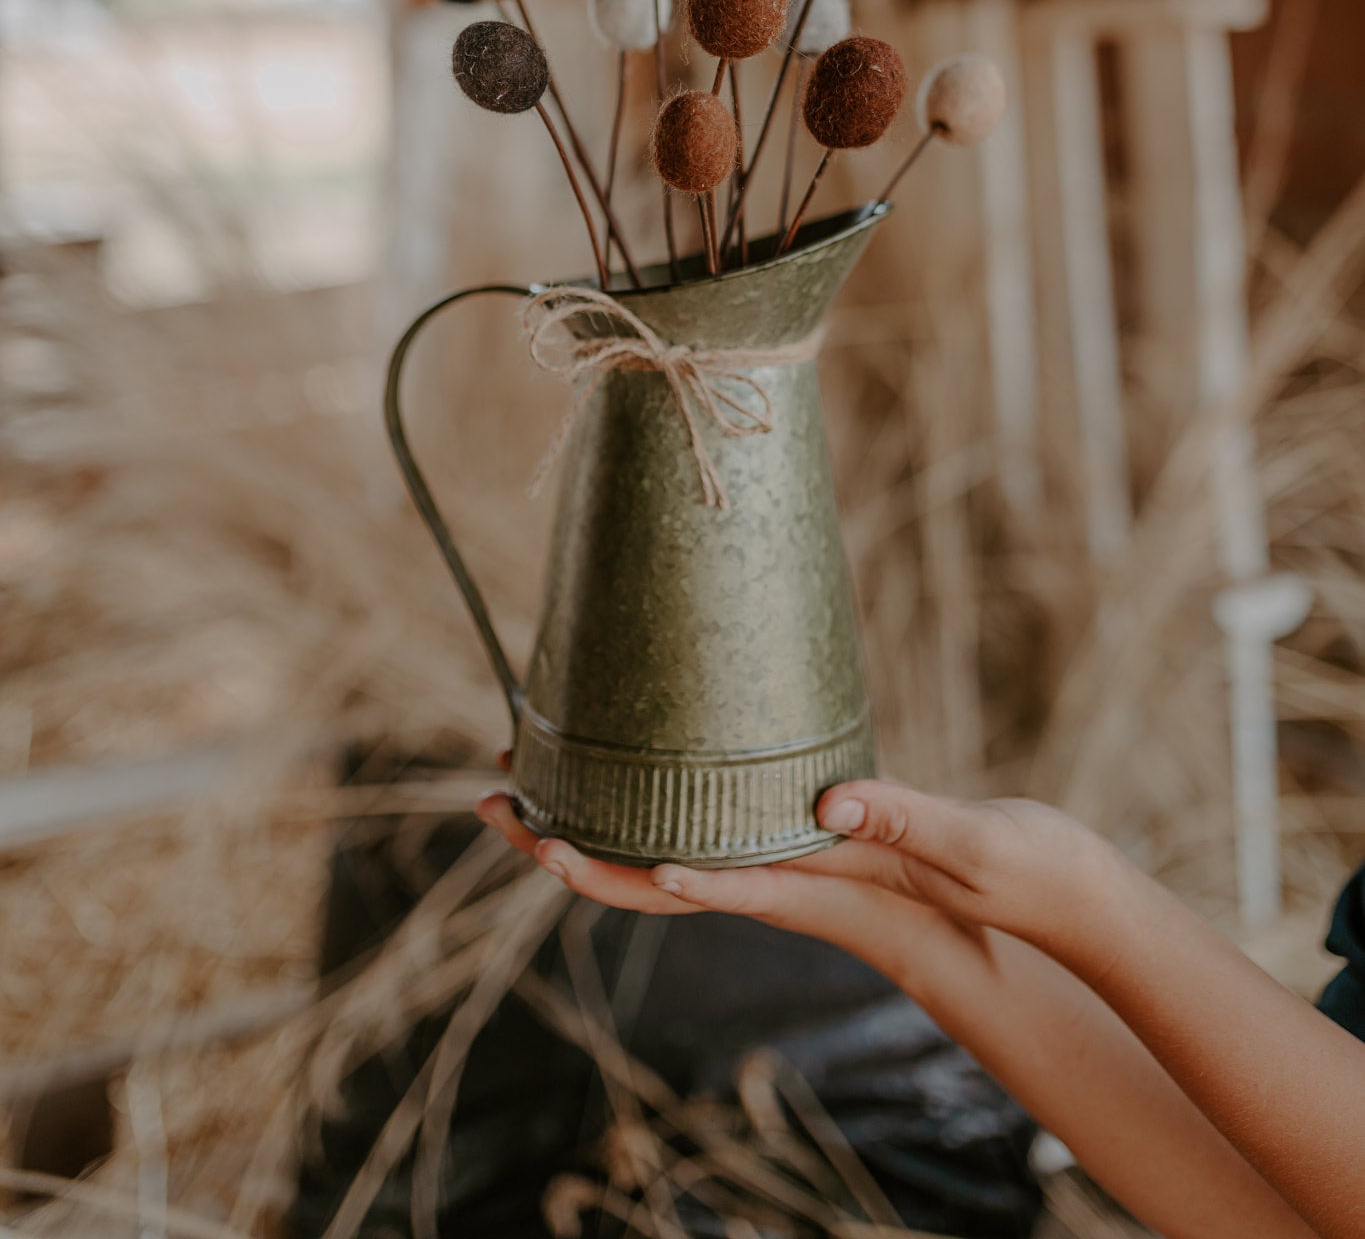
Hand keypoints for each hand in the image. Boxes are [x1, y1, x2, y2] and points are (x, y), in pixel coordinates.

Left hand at [477, 776, 1116, 969]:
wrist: (1049, 904)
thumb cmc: (1011, 877)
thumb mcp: (965, 847)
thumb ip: (903, 823)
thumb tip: (829, 807)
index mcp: (814, 883)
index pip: (699, 883)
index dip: (614, 865)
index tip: (547, 842)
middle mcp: (787, 879)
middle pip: (658, 877)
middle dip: (571, 848)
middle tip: (492, 798)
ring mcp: (792, 867)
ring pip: (675, 856)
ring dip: (602, 824)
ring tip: (537, 778)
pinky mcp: (808, 845)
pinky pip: (713, 832)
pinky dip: (661, 806)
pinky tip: (642, 779)